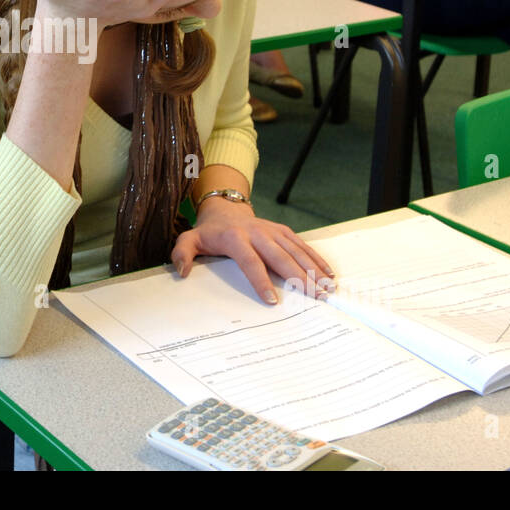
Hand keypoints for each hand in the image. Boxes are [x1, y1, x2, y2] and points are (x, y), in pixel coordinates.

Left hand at [171, 198, 334, 303]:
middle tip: (314, 295)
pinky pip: (301, 245)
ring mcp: (272, 230)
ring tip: (327, 287)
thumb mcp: (189, 240)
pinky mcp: (282, 230)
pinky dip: (315, 258)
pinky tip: (328, 272)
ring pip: (295, 251)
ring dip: (313, 269)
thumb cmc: (208, 232)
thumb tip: (182, 271)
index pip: (250, 262)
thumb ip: (182, 253)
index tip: (272, 300)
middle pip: (280, 257)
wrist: (225, 209)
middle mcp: (257, 233)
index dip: (261, 281)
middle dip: (298, 277)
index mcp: (235, 238)